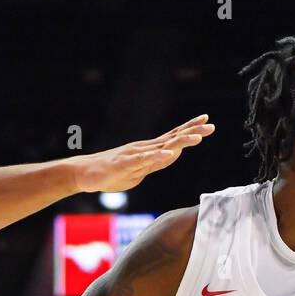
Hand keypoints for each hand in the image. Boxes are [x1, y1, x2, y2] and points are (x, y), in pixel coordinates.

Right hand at [70, 116, 213, 193]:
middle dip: (192, 132)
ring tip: (198, 138)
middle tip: (211, 126)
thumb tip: (171, 156)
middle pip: (172, 139)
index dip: (189, 129)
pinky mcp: (125, 164)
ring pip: (162, 147)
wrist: (83, 174)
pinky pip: (144, 160)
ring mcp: (135, 155)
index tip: (206, 121)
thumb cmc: (110, 173)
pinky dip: (158, 157)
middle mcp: (144, 148)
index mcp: (148, 150)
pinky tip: (170, 154)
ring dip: (180, 142)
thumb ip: (155, 163)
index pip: (173, 137)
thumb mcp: (139, 170)